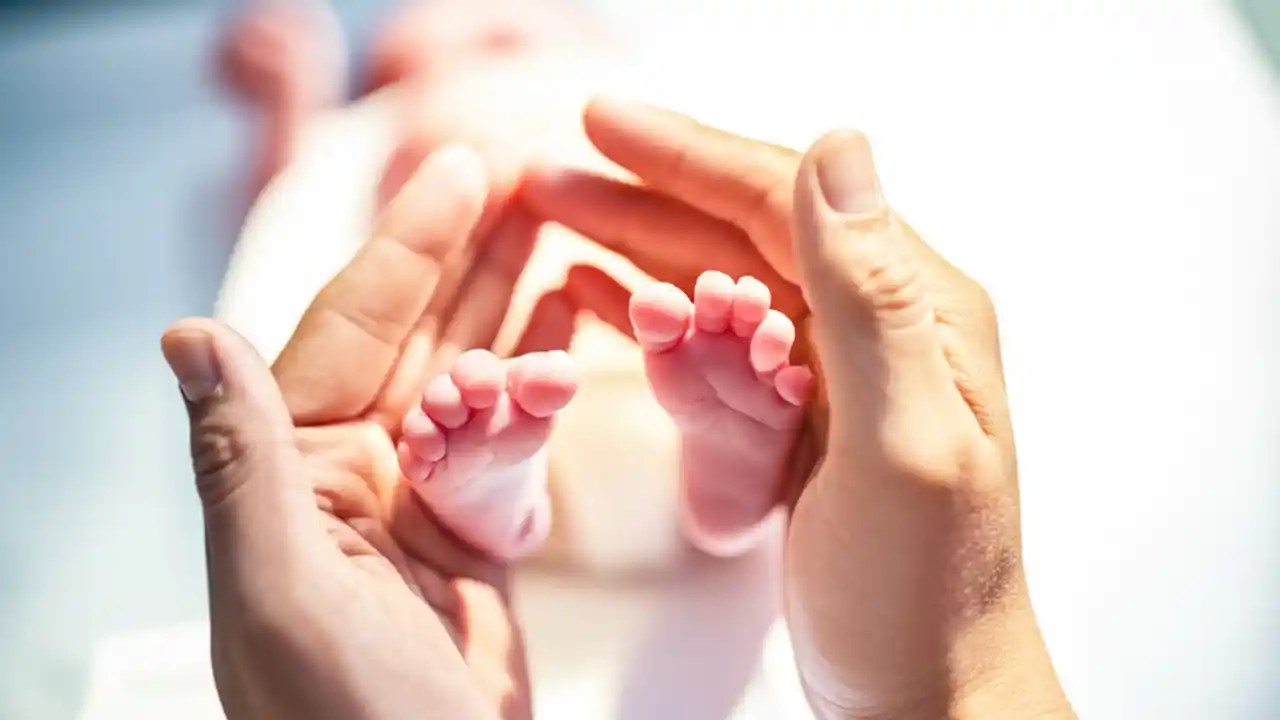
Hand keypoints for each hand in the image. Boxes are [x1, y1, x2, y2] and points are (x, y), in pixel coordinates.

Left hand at [162, 147, 564, 718]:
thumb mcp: (283, 595)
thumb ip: (246, 462)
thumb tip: (190, 335)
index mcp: (292, 476)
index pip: (349, 332)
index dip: (407, 247)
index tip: (459, 171)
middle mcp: (352, 475)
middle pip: (417, 335)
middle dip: (470, 253)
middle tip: (526, 172)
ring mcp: (420, 501)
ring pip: (473, 376)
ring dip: (514, 301)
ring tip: (561, 227)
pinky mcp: (478, 534)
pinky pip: (515, 438)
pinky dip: (546, 381)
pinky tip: (572, 326)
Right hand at [522, 100, 1073, 717]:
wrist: (928, 698)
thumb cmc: (923, 595)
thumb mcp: (901, 449)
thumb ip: (869, 301)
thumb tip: (837, 148)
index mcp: (914, 314)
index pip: (787, 201)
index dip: (687, 155)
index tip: (600, 121)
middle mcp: (878, 328)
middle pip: (740, 232)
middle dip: (639, 200)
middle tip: (542, 176)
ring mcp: (835, 375)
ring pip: (719, 285)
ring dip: (636, 253)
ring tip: (554, 225)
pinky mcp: (799, 422)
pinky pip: (714, 348)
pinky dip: (654, 318)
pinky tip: (603, 301)